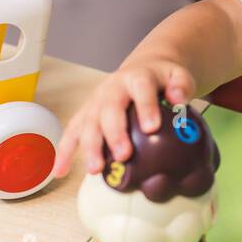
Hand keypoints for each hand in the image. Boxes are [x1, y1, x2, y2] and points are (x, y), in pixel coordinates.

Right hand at [54, 60, 196, 176]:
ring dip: (90, 146)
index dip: (145, 107)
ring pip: (88, 122)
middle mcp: (112, 88)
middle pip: (110, 109)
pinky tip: (60, 171)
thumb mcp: (178, 76)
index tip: (152, 128)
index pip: (141, 89)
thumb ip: (181, 86)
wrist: (143, 70)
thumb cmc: (163, 80)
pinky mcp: (86, 114)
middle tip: (123, 155)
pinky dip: (65, 151)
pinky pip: (72, 132)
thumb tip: (179, 101)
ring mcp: (96, 102)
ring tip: (96, 169)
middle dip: (114, 133)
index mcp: (137, 77)